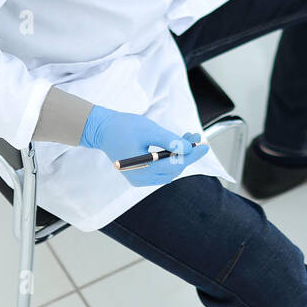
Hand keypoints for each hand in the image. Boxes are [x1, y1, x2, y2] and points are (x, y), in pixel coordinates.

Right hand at [79, 105, 208, 186]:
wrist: (101, 129)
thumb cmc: (123, 127)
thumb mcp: (149, 129)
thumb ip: (169, 140)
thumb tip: (189, 149)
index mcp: (143, 169)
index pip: (175, 165)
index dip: (192, 155)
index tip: (205, 146)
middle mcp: (141, 179)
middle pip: (173, 170)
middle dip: (187, 154)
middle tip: (196, 138)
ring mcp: (139, 179)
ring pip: (168, 171)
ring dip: (180, 156)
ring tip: (188, 139)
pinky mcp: (138, 175)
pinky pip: (160, 171)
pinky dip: (170, 160)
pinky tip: (176, 146)